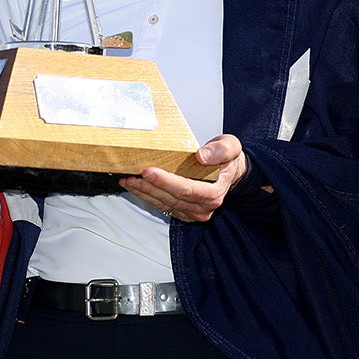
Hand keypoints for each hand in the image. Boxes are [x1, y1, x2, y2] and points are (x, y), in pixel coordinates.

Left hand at [121, 135, 248, 223]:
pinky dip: (147, 196)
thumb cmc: (227, 159)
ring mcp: (192, 212)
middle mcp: (203, 207)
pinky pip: (162, 205)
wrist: (228, 171)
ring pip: (163, 203)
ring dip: (143, 192)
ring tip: (128, 180)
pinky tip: (136, 187)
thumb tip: (202, 156)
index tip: (149, 171)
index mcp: (214, 192)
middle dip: (149, 187)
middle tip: (132, 175)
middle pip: (171, 198)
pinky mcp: (183, 212)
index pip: (187, 189)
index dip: (166, 181)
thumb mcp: (230, 147)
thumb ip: (220, 150)